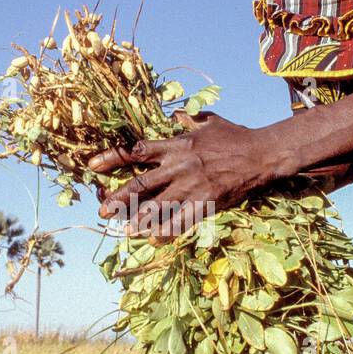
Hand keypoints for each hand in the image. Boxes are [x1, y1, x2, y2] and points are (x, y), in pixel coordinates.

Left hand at [87, 111, 271, 239]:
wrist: (261, 154)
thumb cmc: (235, 136)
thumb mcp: (209, 121)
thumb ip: (188, 119)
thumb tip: (175, 114)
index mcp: (176, 145)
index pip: (137, 151)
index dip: (112, 158)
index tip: (91, 165)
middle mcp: (179, 166)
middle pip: (141, 184)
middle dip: (119, 199)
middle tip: (102, 210)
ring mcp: (192, 186)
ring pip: (159, 206)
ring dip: (139, 220)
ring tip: (125, 231)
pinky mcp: (206, 202)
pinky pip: (182, 220)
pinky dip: (168, 230)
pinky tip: (155, 239)